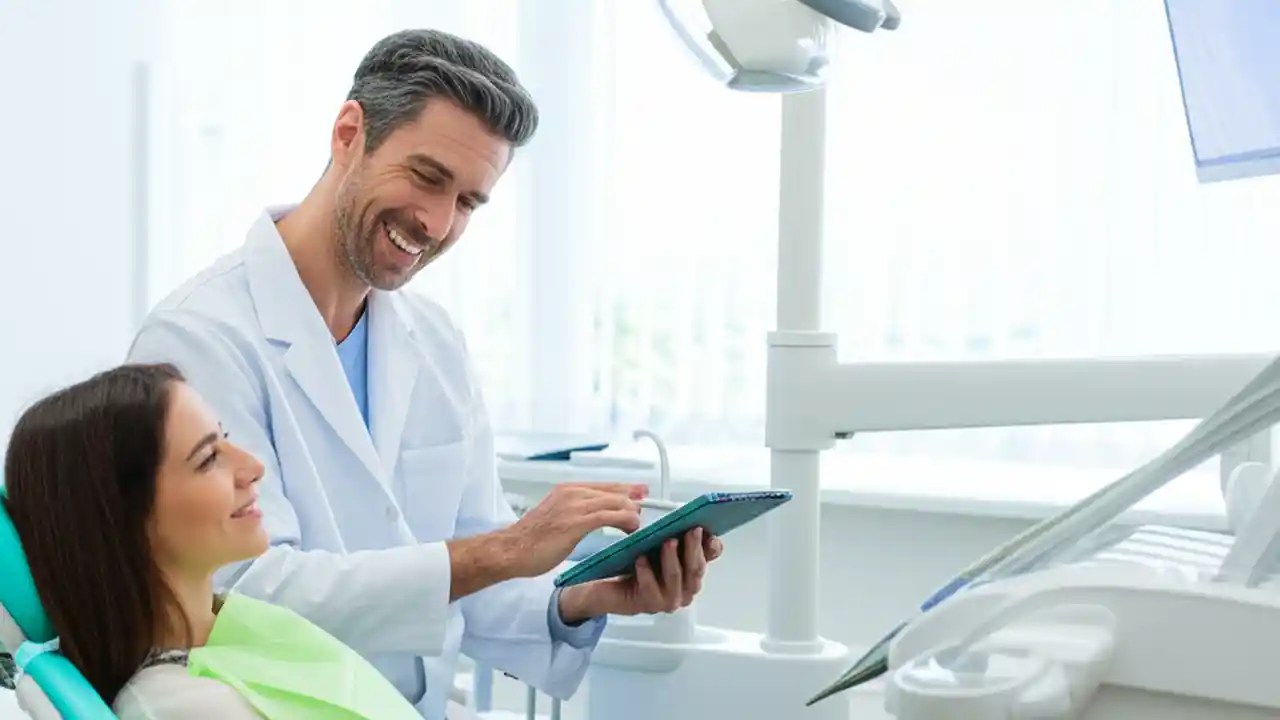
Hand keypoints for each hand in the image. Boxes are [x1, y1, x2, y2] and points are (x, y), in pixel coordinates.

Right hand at [498, 482, 646, 578]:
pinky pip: (608, 516)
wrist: (511, 550)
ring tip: (636, 525)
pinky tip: (630, 528)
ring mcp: (573, 506)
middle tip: (646, 505)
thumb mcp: (556, 517)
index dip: (624, 488)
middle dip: (632, 498)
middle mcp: (572, 493)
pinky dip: (623, 520)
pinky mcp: (575, 522)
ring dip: (630, 512)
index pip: (603, 485)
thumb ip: (575, 512)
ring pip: (614, 502)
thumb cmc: (531, 540)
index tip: (640, 491)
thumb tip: (595, 515)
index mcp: (566, 490)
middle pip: (612, 491)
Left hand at [558, 527, 724, 622]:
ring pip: (675, 577)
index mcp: (692, 569)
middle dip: (694, 547)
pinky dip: (646, 573)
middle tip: (691, 530)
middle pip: (696, 567)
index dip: (711, 544)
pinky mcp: (650, 605)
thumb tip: (687, 519)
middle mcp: (686, 587)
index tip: (706, 528)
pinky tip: (641, 559)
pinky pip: (651, 588)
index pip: (711, 555)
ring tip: (668, 541)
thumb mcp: (659, 543)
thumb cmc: (638, 562)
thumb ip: (676, 534)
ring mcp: (670, 599)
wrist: (609, 584)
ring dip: (672, 558)